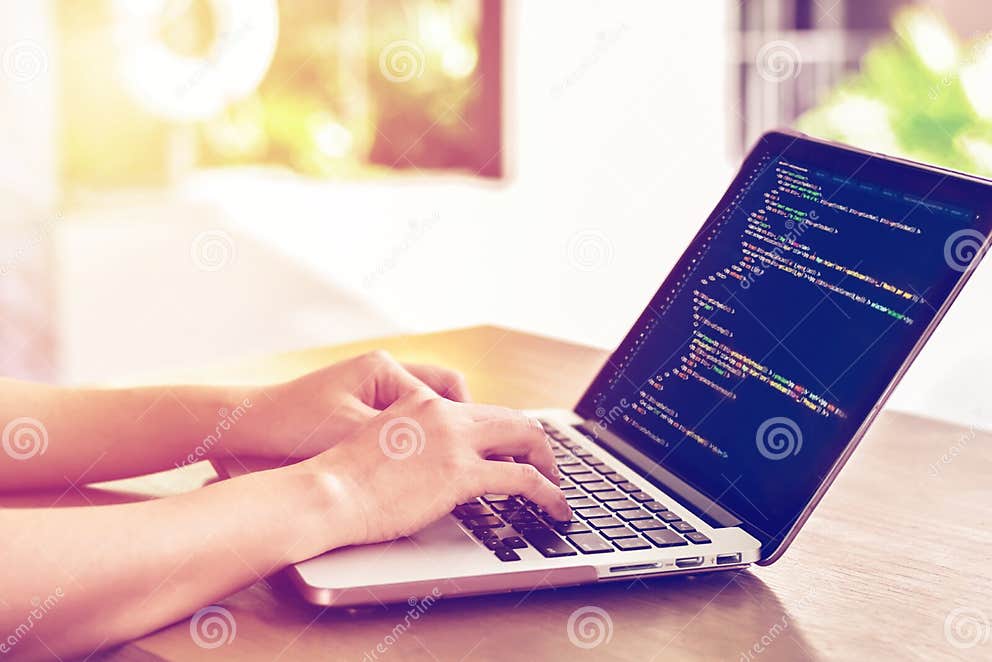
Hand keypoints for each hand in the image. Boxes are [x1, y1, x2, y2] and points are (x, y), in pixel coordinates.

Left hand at [228, 351, 469, 460]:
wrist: (246, 430)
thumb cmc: (295, 426)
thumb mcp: (353, 432)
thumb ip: (401, 438)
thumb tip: (448, 452)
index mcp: (383, 367)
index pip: (445, 390)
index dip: (464, 421)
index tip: (479, 447)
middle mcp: (381, 372)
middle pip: (443, 393)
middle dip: (462, 421)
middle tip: (477, 451)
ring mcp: (372, 390)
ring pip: (425, 409)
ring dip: (441, 431)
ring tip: (452, 461)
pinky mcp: (361, 411)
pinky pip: (405, 422)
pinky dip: (417, 440)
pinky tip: (418, 467)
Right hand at [307, 389, 570, 544]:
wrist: (325, 493)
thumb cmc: (337, 479)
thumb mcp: (376, 445)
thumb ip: (409, 445)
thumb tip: (426, 469)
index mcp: (420, 403)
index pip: (477, 409)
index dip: (502, 431)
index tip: (512, 449)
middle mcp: (443, 413)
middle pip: (510, 415)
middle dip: (534, 441)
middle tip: (545, 465)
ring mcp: (454, 440)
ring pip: (525, 437)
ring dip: (547, 462)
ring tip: (557, 486)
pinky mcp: (461, 473)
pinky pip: (523, 477)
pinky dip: (548, 491)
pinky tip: (555, 506)